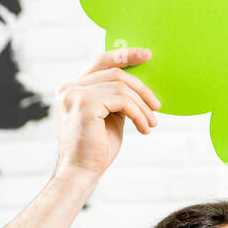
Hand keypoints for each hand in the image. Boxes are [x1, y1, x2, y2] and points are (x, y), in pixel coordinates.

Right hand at [53, 48, 161, 179]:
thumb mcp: (109, 116)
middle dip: (141, 87)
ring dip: (142, 106)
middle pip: (114, 72)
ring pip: (121, 87)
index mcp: (73, 88)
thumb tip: (139, 86)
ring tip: (151, 123)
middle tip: (157, 105)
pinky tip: (144, 128)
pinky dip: (138, 114)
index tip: (147, 55)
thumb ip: (116, 98)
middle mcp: (70, 88)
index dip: (125, 55)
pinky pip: (122, 100)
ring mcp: (75, 94)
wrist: (81, 172)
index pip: (101, 62)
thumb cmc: (96, 149)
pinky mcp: (85, 104)